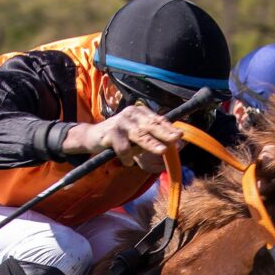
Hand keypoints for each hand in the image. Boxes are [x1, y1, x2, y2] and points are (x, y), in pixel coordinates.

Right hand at [63, 105, 182, 172]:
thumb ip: (151, 136)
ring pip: (139, 135)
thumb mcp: (136, 133)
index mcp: (140, 112)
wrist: (93, 136)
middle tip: (177, 139)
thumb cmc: (119, 136)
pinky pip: (123, 147)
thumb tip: (173, 143)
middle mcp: (131, 113)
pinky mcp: (111, 132)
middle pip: (151, 125)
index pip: (158, 119)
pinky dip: (127, 157)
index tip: (181, 135)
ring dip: (152, 144)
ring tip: (162, 151)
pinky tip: (127, 163)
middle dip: (165, 133)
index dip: (169, 128)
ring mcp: (121, 122)